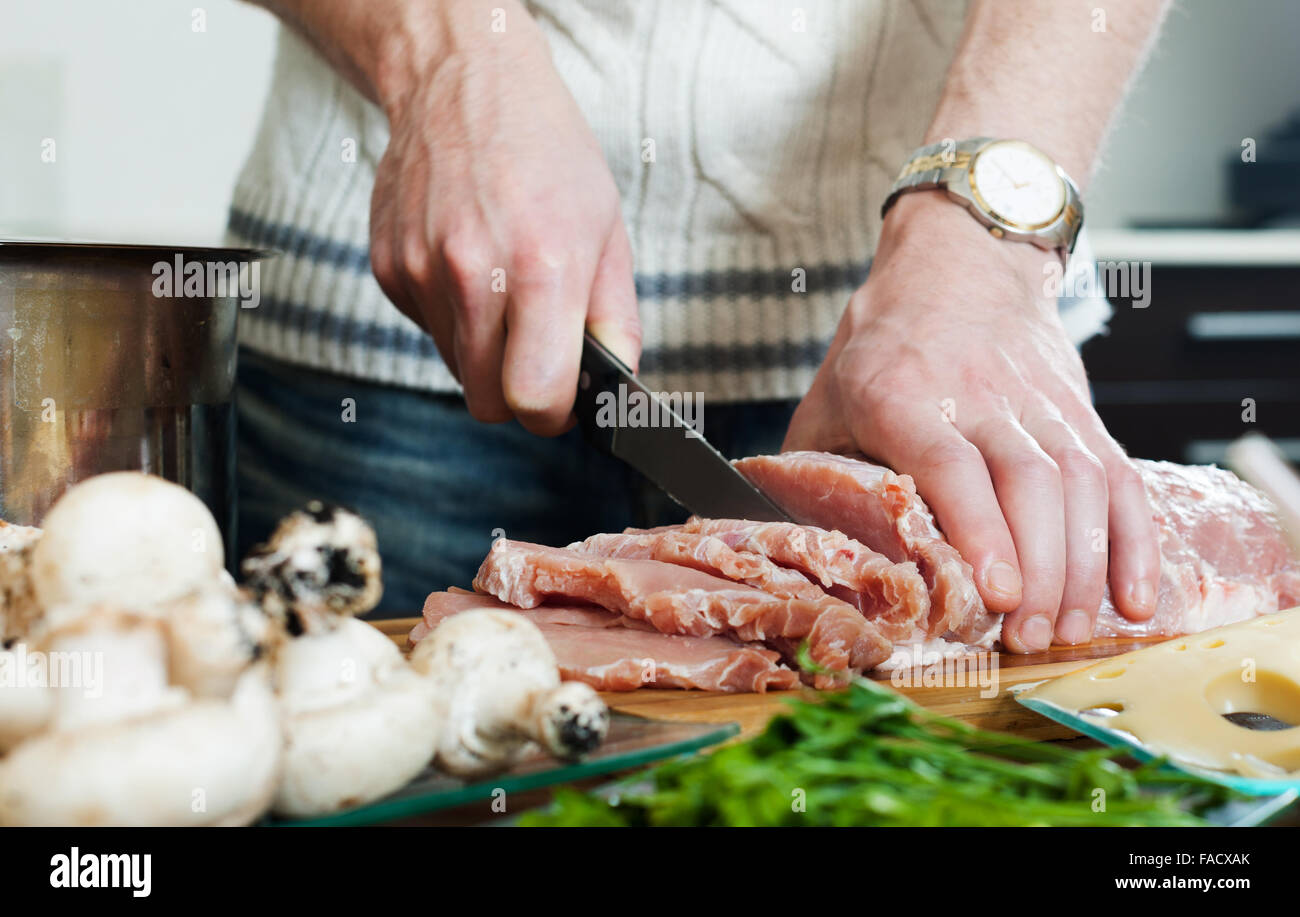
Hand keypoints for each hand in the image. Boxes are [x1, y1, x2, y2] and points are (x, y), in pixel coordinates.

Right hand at [368, 1, 638, 433]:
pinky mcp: (388, 269)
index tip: (562, 400)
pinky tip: (469, 264)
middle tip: (538, 353)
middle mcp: (472, 274)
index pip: (534, 397)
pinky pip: (428, 331)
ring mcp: (421, 271)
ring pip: (456, 370)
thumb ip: (616, 323)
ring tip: (504, 287)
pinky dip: (452, 317)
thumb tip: (615, 394)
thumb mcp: (607, 233)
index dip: (552, 413)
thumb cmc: (548, 157)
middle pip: (488, 403)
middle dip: (518, 393)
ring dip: (484, 351)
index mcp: (540, 267)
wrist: (464, 86)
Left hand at [784, 192, 1160, 650]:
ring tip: (1069, 630)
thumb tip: (785, 552)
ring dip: (1083, 565)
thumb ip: (811, 470)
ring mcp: (1038, 399)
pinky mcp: (1079, 408)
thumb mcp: (828, 397)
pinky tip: (1130, 596)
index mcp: (901, 393)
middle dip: (1038, 570)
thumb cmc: (881, 344)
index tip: (997, 595)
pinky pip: (1117, 475)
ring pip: (1078, 483)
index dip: (981, 531)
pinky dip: (1131, 539)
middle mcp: (979, 393)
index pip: (952, 465)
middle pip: (1027, 483)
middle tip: (1029, 638)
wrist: (958, 259)